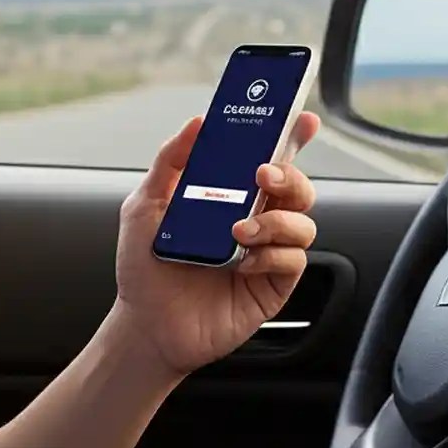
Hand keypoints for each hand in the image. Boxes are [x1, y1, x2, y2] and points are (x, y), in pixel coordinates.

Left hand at [113, 112, 320, 376]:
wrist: (145, 326)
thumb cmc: (145, 269)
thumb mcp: (144, 206)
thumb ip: (169, 161)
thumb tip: (197, 123)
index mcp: (230, 198)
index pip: (269, 161)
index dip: (292, 139)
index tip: (303, 121)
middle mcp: (254, 222)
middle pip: (297, 188)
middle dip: (290, 175)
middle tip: (263, 175)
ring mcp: (266, 254)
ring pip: (303, 224)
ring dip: (276, 220)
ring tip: (239, 231)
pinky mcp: (272, 286)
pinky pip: (293, 261)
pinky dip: (272, 256)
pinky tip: (242, 264)